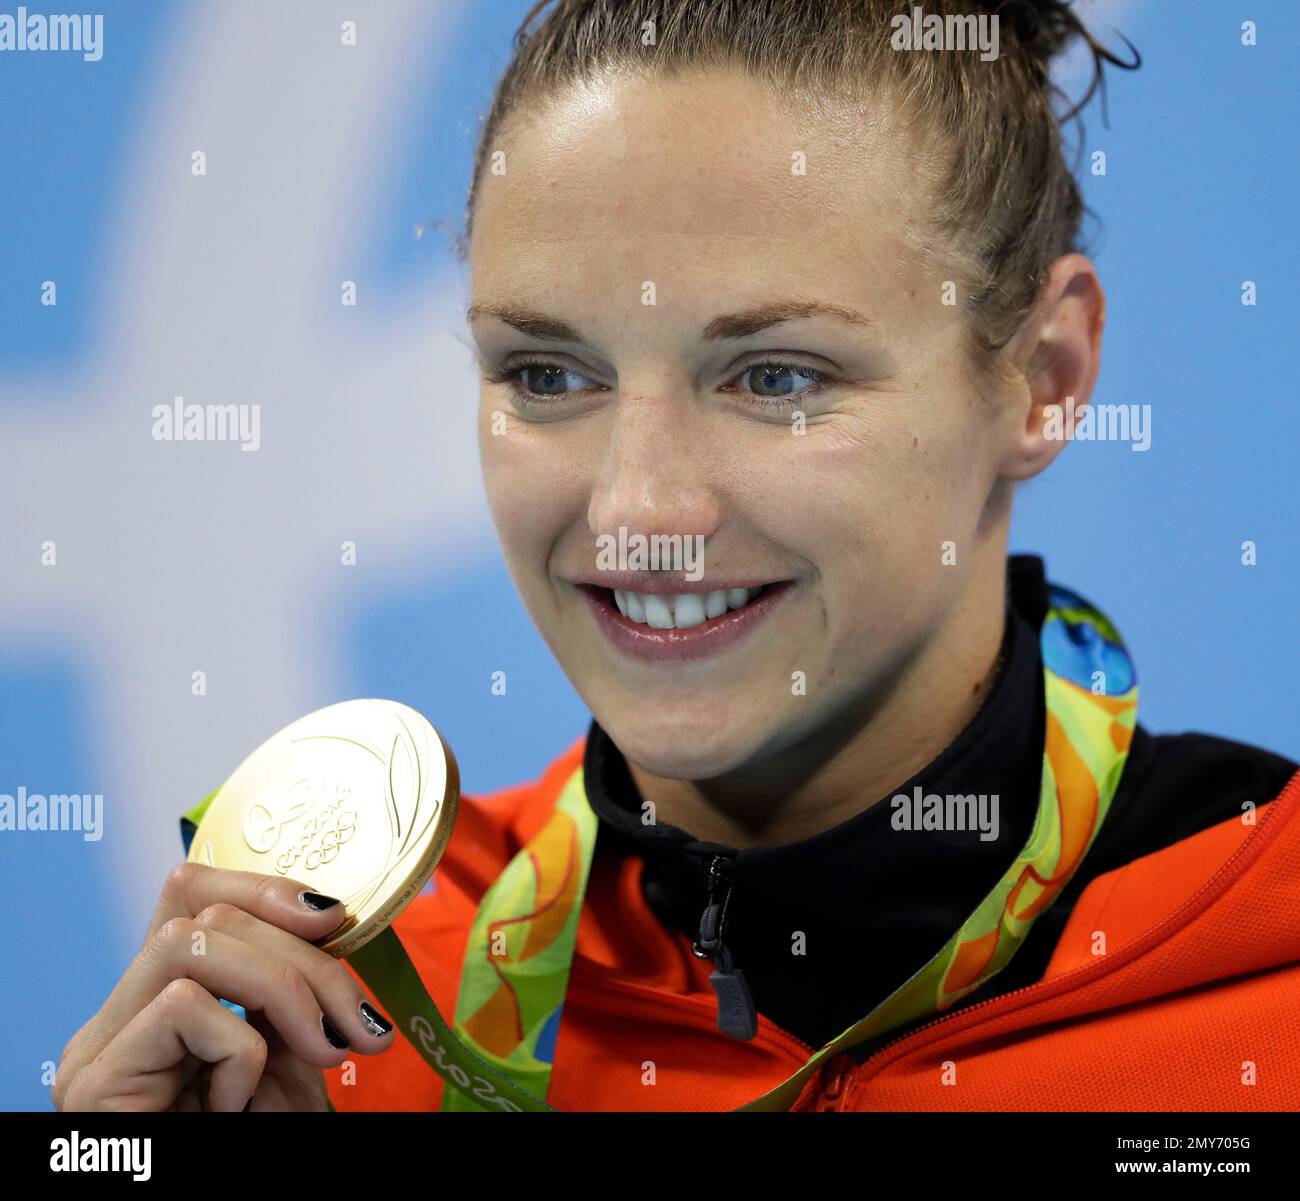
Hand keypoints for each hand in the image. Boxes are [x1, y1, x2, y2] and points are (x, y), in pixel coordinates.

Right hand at [52, 862, 395, 1110]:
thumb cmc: (266, 1148)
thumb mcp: (293, 1056)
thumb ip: (294, 989)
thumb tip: (329, 916)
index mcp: (163, 1002)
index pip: (189, 891)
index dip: (263, 885)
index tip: (335, 917)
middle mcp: (120, 1017)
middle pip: (205, 913)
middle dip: (305, 956)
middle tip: (358, 1023)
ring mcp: (99, 1048)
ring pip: (190, 941)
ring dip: (281, 988)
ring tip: (324, 1052)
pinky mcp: (93, 1083)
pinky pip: (181, 1007)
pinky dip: (237, 1047)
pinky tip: (240, 1103)